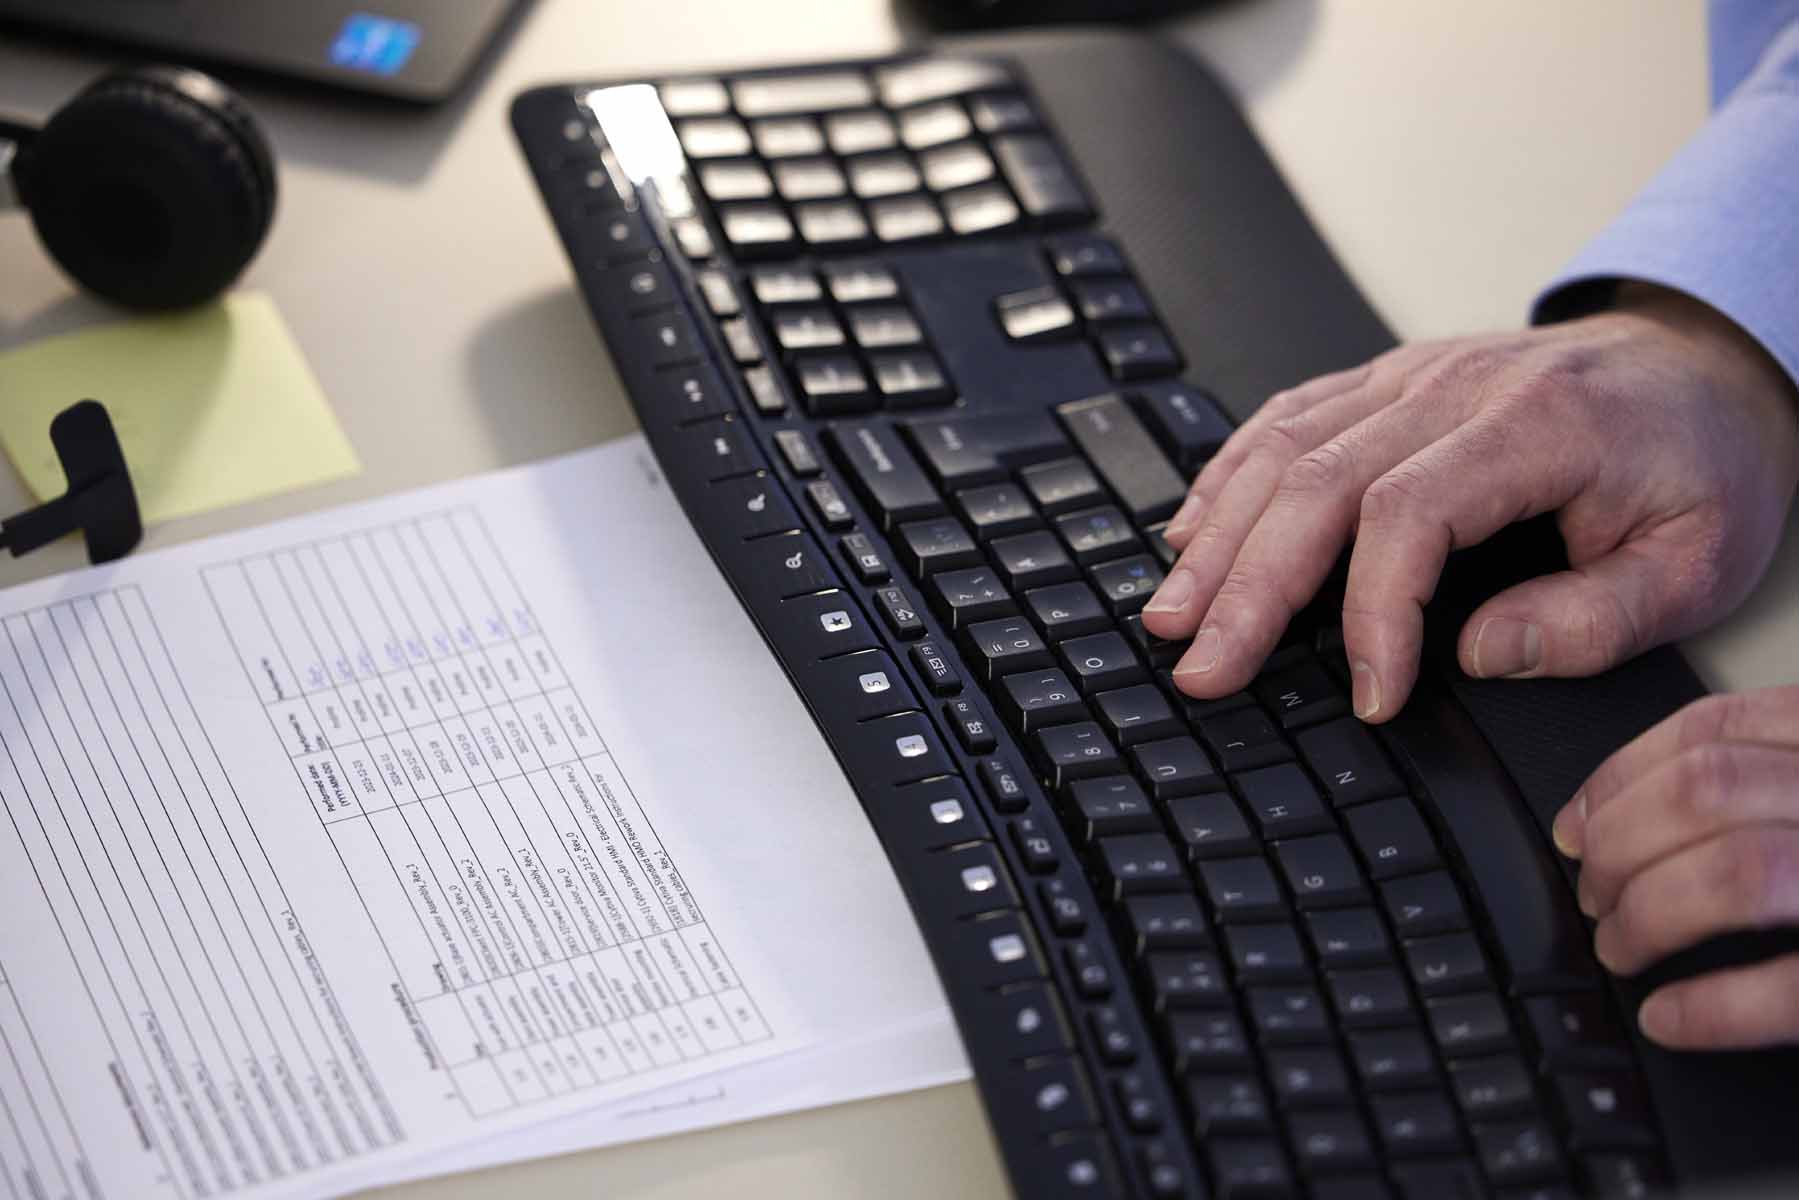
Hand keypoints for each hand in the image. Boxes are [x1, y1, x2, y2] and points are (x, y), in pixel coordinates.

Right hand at [1140, 283, 1798, 719]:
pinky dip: (1227, 478)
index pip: (1411, 515)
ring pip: (1283, 449)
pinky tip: (1192, 531)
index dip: (1373, 613)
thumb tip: (1477, 655)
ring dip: (1218, 537)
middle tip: (1203, 664)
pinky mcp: (1385, 381)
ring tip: (1173, 613)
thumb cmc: (1698, 461)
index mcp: (1536, 426)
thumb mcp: (1699, 561)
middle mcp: (1455, 388)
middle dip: (1247, 585)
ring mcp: (1410, 375)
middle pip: (1317, 482)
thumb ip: (1597, 619)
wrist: (1703, 362)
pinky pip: (1285, 419)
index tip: (1371, 693)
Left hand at [1552, 686, 1798, 1048]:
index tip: (1572, 827)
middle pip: (1704, 792)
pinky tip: (1667, 1018)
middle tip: (1589, 897)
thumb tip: (1617, 824)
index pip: (1709, 731)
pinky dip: (1713, 1007)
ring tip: (1618, 950)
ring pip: (1735, 871)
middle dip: (1619, 848)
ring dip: (1650, 915)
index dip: (1618, 781)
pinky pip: (1790, 986)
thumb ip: (1757, 781)